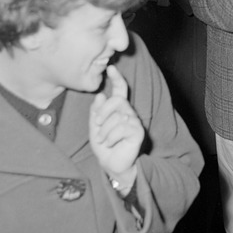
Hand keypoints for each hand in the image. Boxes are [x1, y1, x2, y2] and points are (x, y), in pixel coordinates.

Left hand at [89, 65, 142, 186]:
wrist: (112, 165)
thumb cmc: (105, 146)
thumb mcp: (95, 128)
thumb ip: (97, 112)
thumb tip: (102, 95)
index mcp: (119, 110)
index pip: (120, 91)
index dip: (117, 79)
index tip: (110, 68)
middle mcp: (129, 113)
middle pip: (117, 101)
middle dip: (103, 113)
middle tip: (98, 127)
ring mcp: (134, 122)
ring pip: (117, 116)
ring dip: (105, 130)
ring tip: (104, 140)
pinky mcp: (138, 132)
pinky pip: (121, 127)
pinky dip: (111, 137)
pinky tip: (111, 144)